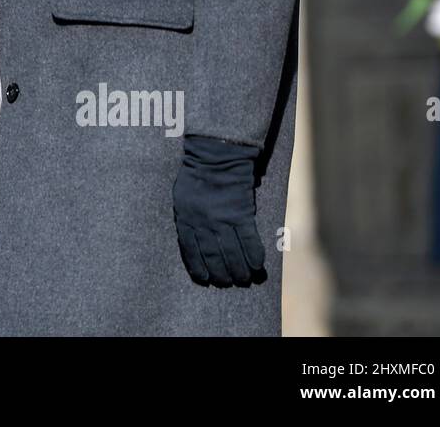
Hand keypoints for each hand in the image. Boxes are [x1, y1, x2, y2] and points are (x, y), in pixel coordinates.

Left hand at [172, 134, 265, 285]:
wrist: (216, 158)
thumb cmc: (196, 176)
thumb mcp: (182, 197)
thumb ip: (187, 219)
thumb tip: (193, 241)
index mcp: (185, 218)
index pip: (190, 250)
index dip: (198, 267)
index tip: (204, 279)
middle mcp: (202, 222)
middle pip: (212, 256)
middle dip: (220, 273)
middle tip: (227, 282)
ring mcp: (222, 219)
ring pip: (231, 253)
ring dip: (239, 270)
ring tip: (243, 279)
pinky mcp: (241, 214)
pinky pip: (249, 241)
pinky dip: (254, 255)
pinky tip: (257, 266)